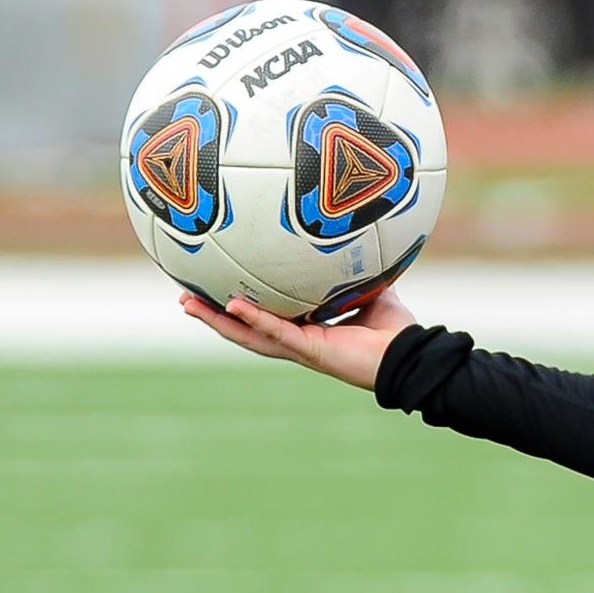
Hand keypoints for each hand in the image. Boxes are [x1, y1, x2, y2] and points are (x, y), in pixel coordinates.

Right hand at [178, 288, 415, 390]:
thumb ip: (355, 270)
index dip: (236, 308)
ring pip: (249, 336)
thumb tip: (354, 237)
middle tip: (183, 298)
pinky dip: (254, 320)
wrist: (410, 355)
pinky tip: (232, 305)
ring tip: (189, 304)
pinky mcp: (311, 350)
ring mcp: (301, 348)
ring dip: (218, 321)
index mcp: (307, 329)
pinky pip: (277, 332)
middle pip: (243, 329)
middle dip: (212, 315)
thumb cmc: (395, 331)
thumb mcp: (370, 289)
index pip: (264, 318)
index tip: (212, 289)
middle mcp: (297, 341)